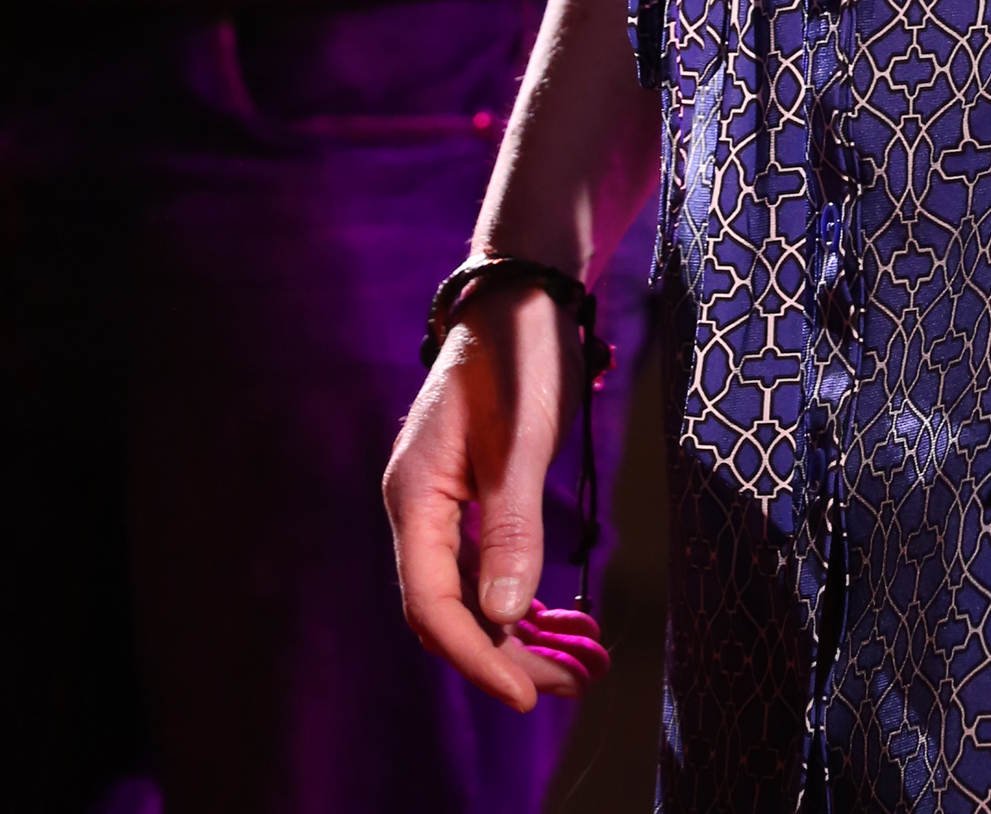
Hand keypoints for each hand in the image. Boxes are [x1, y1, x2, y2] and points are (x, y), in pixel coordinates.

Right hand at [383, 288, 600, 711]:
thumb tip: (504, 616)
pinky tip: (559, 623)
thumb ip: (511, 526)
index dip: (475, 656)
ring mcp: (442, 505)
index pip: (431, 603)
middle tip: (570, 684)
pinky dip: (522, 603)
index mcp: (414, 493)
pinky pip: (486, 571)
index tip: (523, 695)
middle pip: (449, 612)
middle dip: (506, 657)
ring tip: (577, 668)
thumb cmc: (519, 353)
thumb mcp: (521, 437)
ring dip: (518, 638)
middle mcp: (418, 507)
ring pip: (470, 597)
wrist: (523, 294)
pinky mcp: (470, 499)